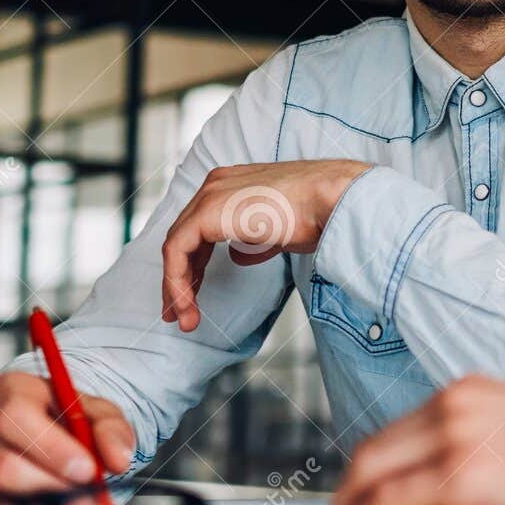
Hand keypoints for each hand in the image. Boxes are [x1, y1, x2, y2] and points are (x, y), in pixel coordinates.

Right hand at [0, 372, 134, 493]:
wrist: (35, 429)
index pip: (17, 418)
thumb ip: (111, 431)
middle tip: (85, 494)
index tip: (87, 470)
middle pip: (3, 466)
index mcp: (9, 390)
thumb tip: (118, 459)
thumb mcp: (94, 412)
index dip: (52, 449)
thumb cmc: (62, 418)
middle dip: (50, 486)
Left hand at [160, 160, 371, 331]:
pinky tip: (187, 305)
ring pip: (176, 247)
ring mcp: (209, 197)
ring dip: (177, 287)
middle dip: (179, 279)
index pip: (199, 229)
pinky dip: (177, 281)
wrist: (329, 200)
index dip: (192, 266)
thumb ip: (252, 242)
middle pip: (184, 238)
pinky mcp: (206, 213)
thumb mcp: (277, 232)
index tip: (191, 296)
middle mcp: (215, 186)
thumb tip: (236, 256)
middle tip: (178, 312)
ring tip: (184, 318)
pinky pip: (177, 252)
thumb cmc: (317, 212)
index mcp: (231, 185)